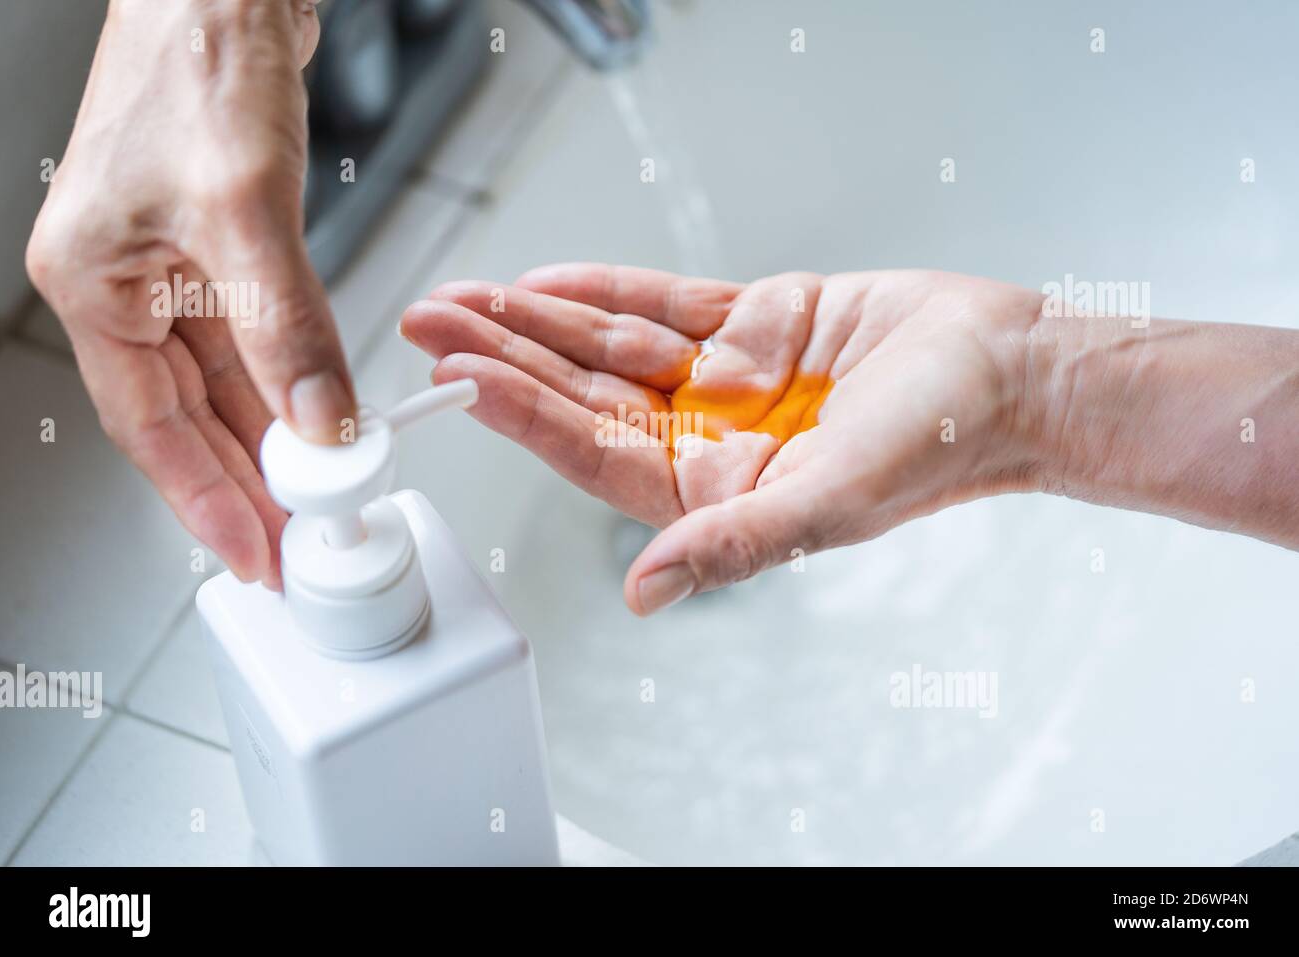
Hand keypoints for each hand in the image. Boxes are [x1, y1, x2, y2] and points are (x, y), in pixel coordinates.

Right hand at [25, 0, 353, 587]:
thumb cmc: (197, 61)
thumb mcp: (244, 211)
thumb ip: (286, 327)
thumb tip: (321, 422)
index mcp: (95, 284)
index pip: (154, 429)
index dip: (209, 500)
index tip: (258, 554)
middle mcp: (126, 283)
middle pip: (189, 416)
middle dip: (247, 482)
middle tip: (299, 540)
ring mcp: (171, 266)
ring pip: (225, 383)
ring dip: (273, 439)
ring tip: (319, 497)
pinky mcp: (218, 244)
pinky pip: (253, 338)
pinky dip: (287, 381)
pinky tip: (319, 417)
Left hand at [400, 264, 1048, 613]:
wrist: (1012, 372)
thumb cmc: (941, 445)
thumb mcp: (831, 500)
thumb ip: (734, 544)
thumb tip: (643, 597)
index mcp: (715, 493)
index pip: (592, 450)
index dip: (521, 411)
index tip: (457, 375)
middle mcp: (710, 440)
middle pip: (583, 395)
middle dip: (504, 356)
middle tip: (429, 321)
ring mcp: (727, 382)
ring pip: (611, 348)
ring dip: (542, 320)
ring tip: (470, 294)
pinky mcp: (755, 328)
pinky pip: (664, 307)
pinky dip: (608, 293)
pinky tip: (554, 283)